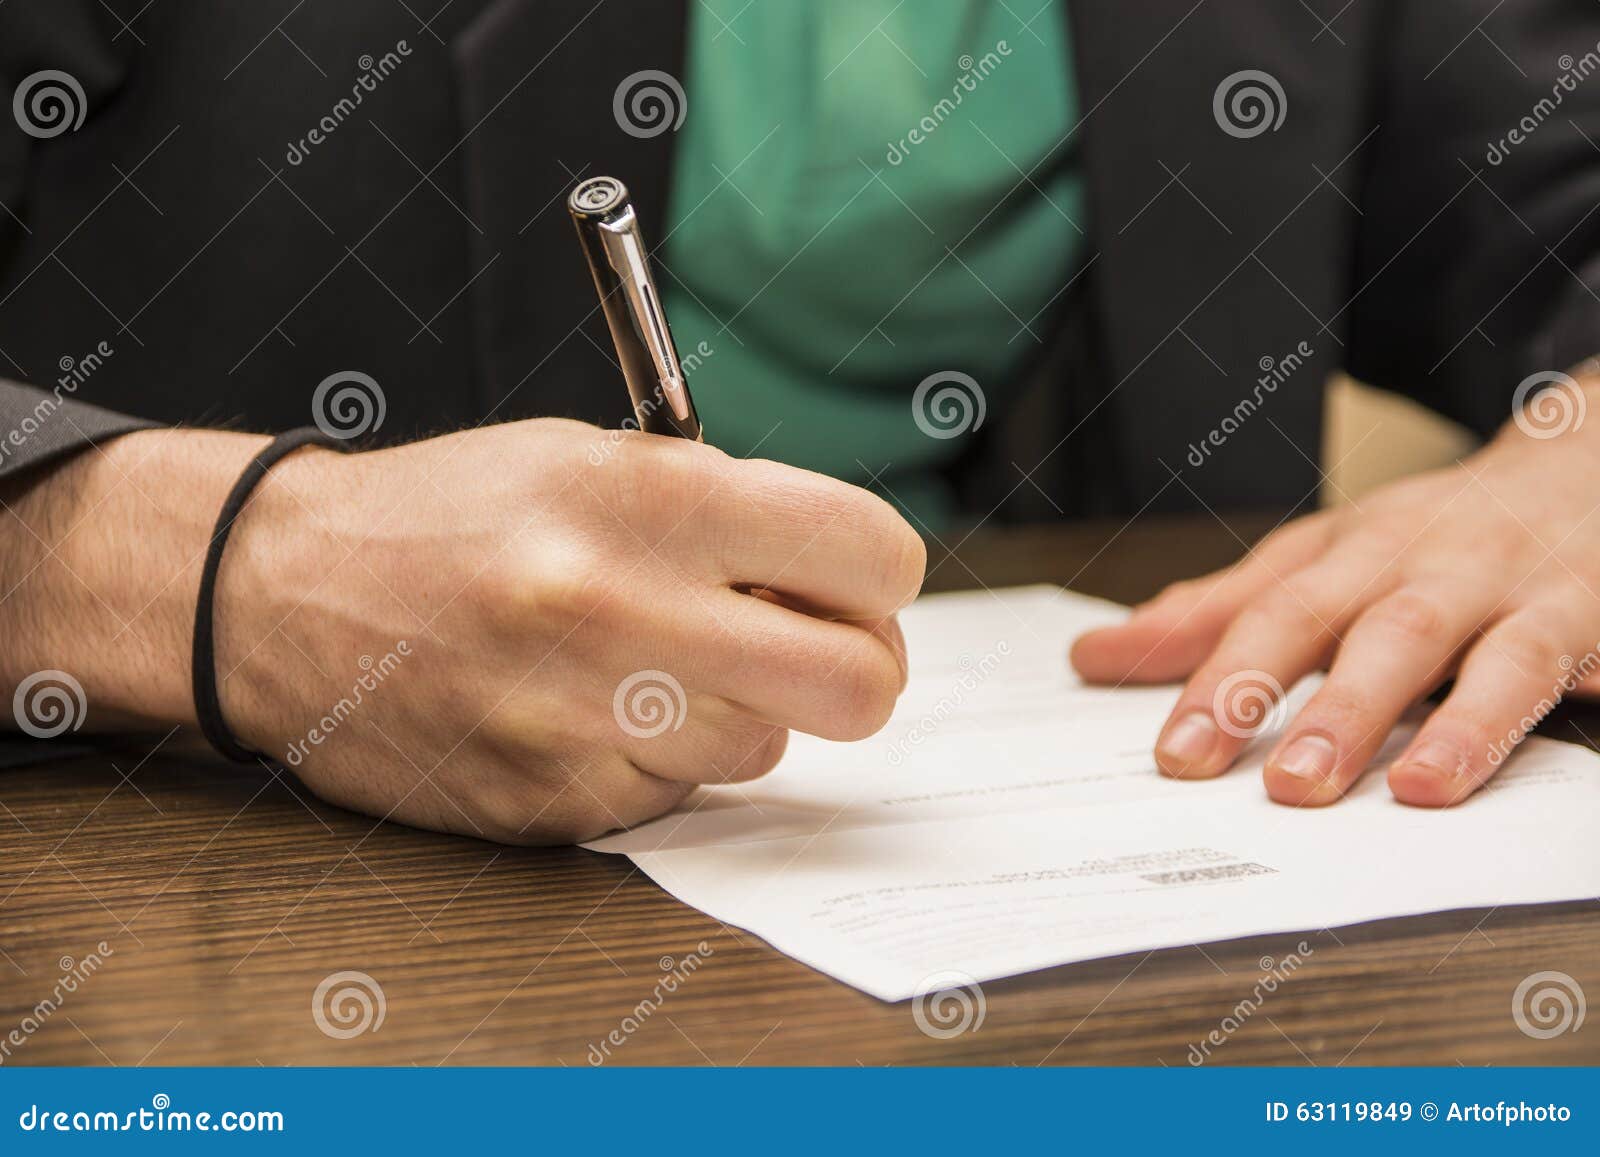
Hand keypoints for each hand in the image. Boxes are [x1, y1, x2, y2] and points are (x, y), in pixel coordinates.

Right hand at [1, 420, 923, 843]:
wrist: (283, 594)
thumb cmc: (451, 514)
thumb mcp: (593, 458)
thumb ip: (731, 512)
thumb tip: (855, 583)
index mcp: (646, 499)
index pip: (869, 554)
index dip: (882, 573)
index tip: (858, 582)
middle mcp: (621, 612)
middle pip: (861, 686)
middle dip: (862, 668)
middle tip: (815, 648)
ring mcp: (584, 723)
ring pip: (768, 747)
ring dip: (738, 711)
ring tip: (653, 663)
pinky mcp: (551, 807)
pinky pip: (676, 796)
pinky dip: (657, 758)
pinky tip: (584, 710)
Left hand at [1071, 374, 1599, 806]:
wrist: (1588, 467)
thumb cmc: (1441, 532)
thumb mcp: (1323, 559)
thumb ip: (1215, 613)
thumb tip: (1098, 655)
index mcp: (1341, 554)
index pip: (1259, 612)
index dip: (1206, 677)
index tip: (1168, 752)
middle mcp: (1402, 562)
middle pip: (1321, 616)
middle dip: (1256, 689)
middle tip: (1203, 763)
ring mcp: (1485, 585)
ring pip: (1416, 639)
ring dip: (1361, 712)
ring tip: (1314, 784)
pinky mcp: (1570, 616)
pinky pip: (1526, 669)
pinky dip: (1484, 724)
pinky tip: (1442, 776)